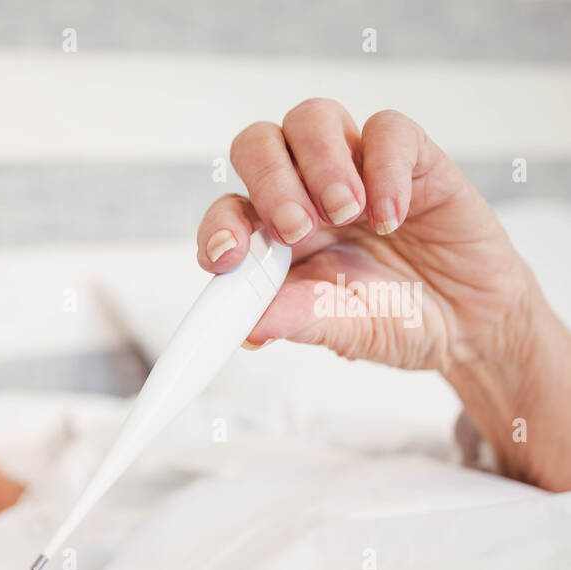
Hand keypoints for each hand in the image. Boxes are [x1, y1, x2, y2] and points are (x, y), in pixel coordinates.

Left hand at [197, 98, 534, 373]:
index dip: (218, 226)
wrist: (469, 320)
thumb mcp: (344, 330)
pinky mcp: (412, 158)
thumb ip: (299, 321)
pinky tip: (392, 219)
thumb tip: (249, 329)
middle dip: (268, 181)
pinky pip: (388, 130)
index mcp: (274, 237)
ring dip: (320, 164)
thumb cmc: (395, 319)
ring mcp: (356, 169)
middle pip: (258, 145)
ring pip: (312, 119)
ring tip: (346, 214)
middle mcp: (305, 193)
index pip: (227, 210)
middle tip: (296, 230)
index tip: (228, 256)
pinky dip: (385, 168)